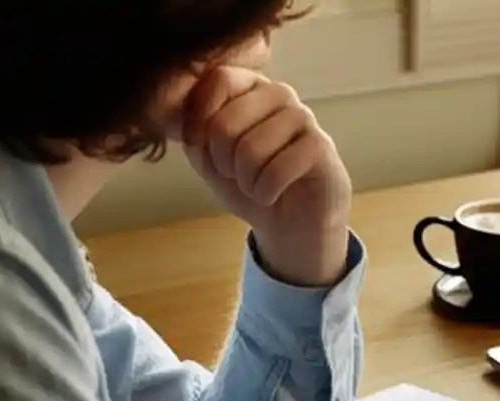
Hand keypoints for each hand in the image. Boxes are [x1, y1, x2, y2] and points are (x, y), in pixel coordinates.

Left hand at [181, 67, 351, 285]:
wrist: (289, 221)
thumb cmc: (249, 182)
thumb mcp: (207, 157)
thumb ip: (192, 130)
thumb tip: (178, 115)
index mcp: (250, 87)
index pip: (218, 79)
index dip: (199, 118)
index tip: (199, 146)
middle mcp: (278, 94)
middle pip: (227, 120)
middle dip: (221, 160)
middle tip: (234, 174)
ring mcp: (303, 118)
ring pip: (252, 148)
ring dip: (245, 180)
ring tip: (255, 186)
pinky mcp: (321, 147)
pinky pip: (278, 169)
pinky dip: (265, 191)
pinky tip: (271, 194)